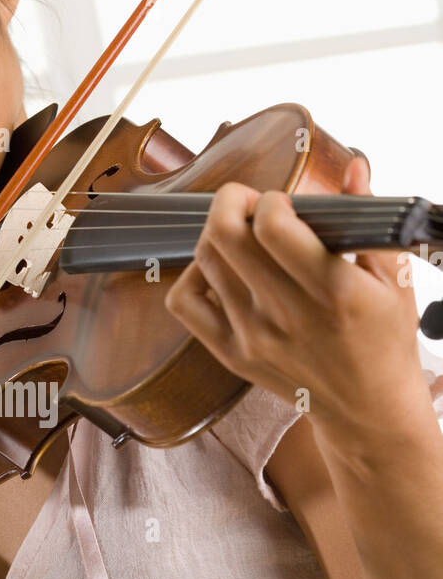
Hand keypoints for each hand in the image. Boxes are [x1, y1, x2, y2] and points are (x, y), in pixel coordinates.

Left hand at [162, 155, 430, 446]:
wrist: (367, 411)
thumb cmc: (385, 340)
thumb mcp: (393, 278)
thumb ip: (365, 220)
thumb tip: (352, 167)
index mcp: (334, 291)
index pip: (273, 226)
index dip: (271, 199)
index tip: (285, 202)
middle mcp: (288, 314)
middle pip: (226, 234)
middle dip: (233, 200)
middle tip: (252, 202)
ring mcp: (253, 336)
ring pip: (205, 260)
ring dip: (217, 231)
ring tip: (242, 232)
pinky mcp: (232, 354)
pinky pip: (185, 302)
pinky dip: (193, 274)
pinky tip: (220, 269)